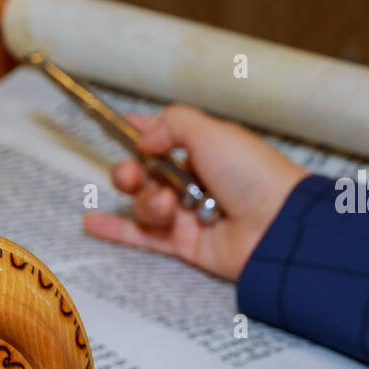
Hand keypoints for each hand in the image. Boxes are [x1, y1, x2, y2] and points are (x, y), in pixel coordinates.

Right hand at [88, 105, 307, 281]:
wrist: (277, 227)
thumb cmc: (252, 174)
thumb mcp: (211, 132)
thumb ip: (171, 125)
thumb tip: (143, 139)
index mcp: (204, 149)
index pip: (163, 136)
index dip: (139, 132)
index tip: (114, 127)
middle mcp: (193, 180)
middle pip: (144, 173)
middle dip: (130, 172)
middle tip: (134, 175)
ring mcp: (186, 213)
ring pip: (144, 203)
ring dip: (145, 201)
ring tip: (166, 207)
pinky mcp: (182, 244)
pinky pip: (141, 235)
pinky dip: (115, 229)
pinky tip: (91, 222)